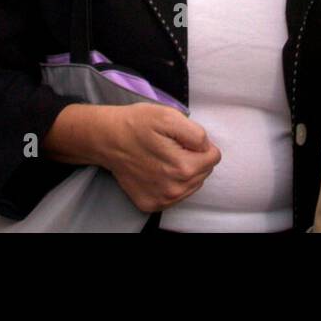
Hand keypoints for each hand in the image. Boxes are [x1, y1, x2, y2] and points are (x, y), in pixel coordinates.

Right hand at [99, 103, 221, 212]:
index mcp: (182, 167)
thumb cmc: (137, 124)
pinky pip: (176, 194)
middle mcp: (174, 189)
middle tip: (171, 146)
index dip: (200, 143)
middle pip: (204, 172)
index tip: (182, 138)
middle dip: (193, 157)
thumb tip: (207, 148)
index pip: (213, 157)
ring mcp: (162, 200)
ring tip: (164, 157)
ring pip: (192, 185)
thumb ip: (196, 134)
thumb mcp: (169, 116)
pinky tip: (156, 169)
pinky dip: (172, 182)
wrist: (107, 139)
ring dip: (184, 171)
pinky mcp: (152, 204)